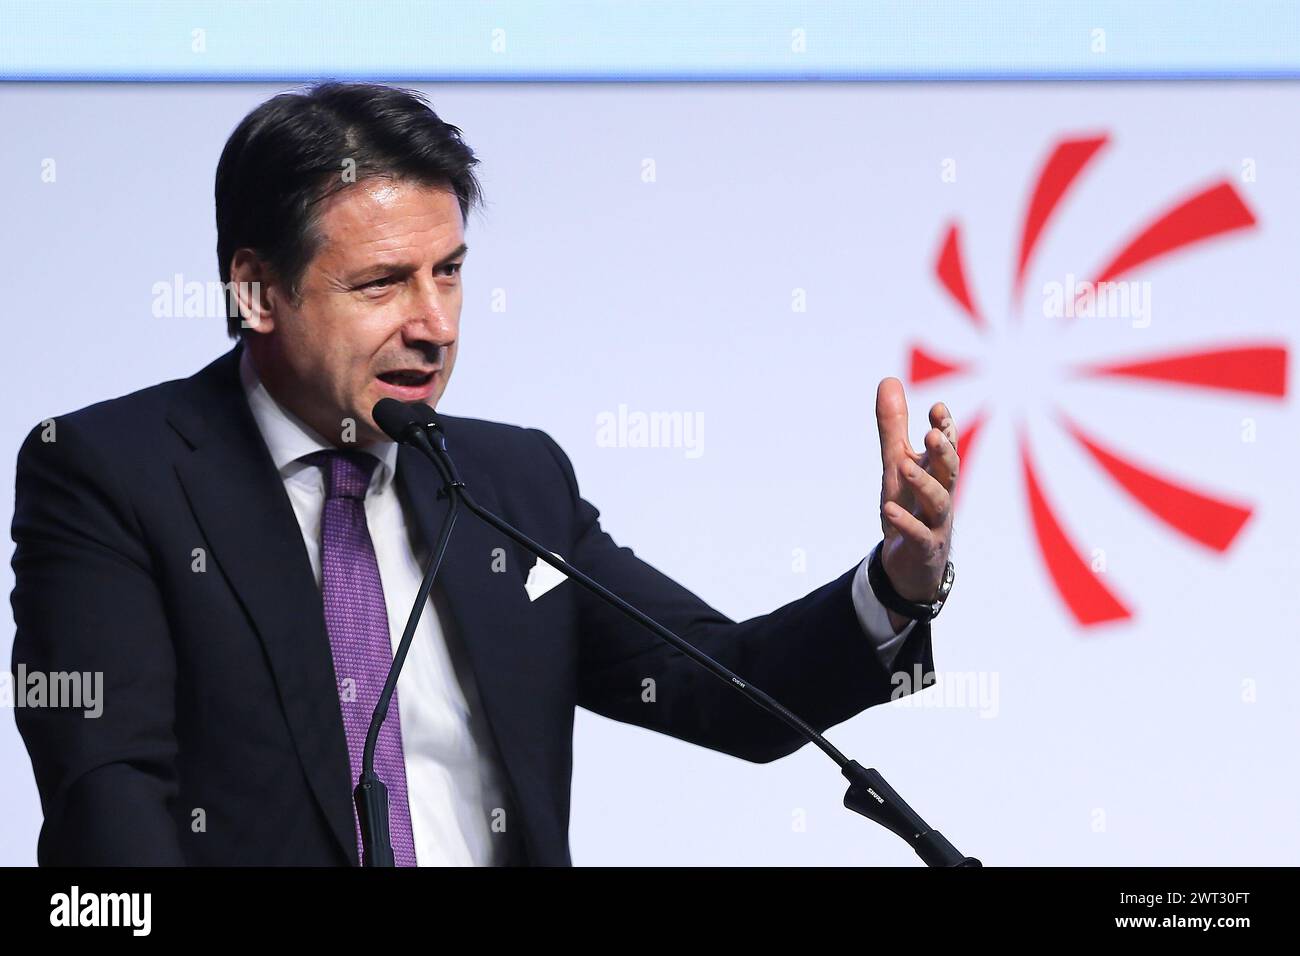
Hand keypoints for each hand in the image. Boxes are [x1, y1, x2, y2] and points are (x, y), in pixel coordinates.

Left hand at [875, 377, 958, 605]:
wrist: (910, 563)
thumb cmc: (909, 506)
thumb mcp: (897, 463)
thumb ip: (894, 426)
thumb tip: (889, 380)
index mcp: (936, 472)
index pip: (945, 446)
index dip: (944, 428)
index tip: (937, 407)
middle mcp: (941, 494)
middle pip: (949, 471)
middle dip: (943, 452)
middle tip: (931, 434)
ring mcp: (935, 523)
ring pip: (938, 501)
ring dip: (924, 483)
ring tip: (904, 466)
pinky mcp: (924, 548)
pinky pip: (919, 535)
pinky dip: (906, 523)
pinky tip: (889, 509)